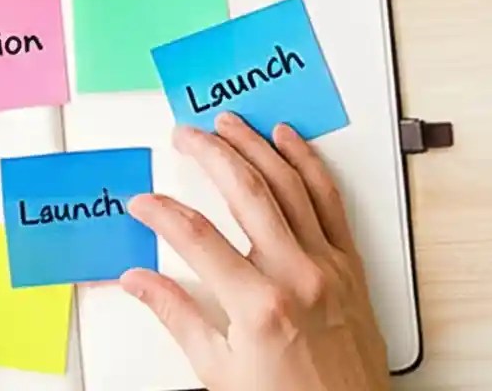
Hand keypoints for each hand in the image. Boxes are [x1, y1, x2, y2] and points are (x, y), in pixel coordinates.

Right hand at [121, 113, 388, 390]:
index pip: (196, 237)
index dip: (163, 212)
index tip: (144, 203)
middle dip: (209, 154)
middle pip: (246, 192)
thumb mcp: (219, 371)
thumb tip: (139, 282)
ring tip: (230, 125)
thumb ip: (176, 316)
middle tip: (185, 136)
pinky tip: (290, 141)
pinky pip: (330, 199)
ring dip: (257, 146)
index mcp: (259, 307)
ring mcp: (329, 266)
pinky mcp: (352, 265)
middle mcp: (298, 277)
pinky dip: (309, 163)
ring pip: (289, 184)